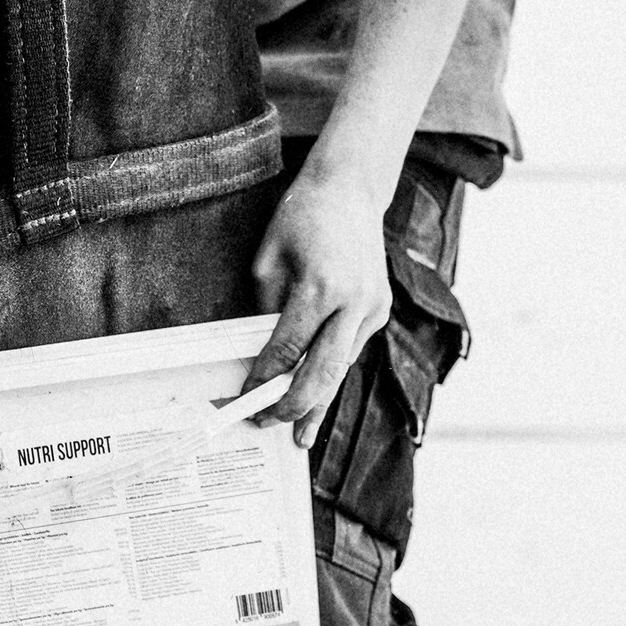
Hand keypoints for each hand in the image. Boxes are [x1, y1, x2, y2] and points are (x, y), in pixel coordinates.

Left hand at [245, 154, 390, 446]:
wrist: (351, 189)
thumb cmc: (303, 217)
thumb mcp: (269, 258)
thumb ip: (266, 309)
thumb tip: (262, 352)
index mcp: (321, 288)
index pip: (287, 348)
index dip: (264, 378)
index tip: (245, 396)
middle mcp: (354, 304)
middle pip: (322, 373)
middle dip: (294, 406)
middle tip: (268, 424)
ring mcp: (373, 309)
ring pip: (341, 369)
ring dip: (318, 402)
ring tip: (299, 435)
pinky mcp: (380, 310)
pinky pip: (350, 352)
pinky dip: (331, 376)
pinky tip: (316, 398)